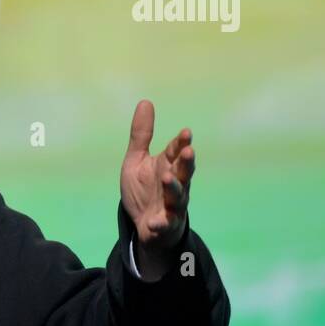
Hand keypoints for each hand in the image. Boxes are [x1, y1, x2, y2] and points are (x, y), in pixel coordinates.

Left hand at [121, 99, 194, 279]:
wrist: (144, 224)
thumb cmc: (144, 189)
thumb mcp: (136, 160)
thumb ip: (141, 135)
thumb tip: (146, 101)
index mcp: (167, 165)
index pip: (175, 152)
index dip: (180, 143)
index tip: (185, 133)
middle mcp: (174, 183)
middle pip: (183, 171)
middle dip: (186, 162)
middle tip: (188, 151)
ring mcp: (172, 205)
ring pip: (177, 195)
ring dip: (173, 187)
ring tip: (167, 178)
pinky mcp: (165, 224)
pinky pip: (164, 224)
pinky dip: (160, 222)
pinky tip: (155, 221)